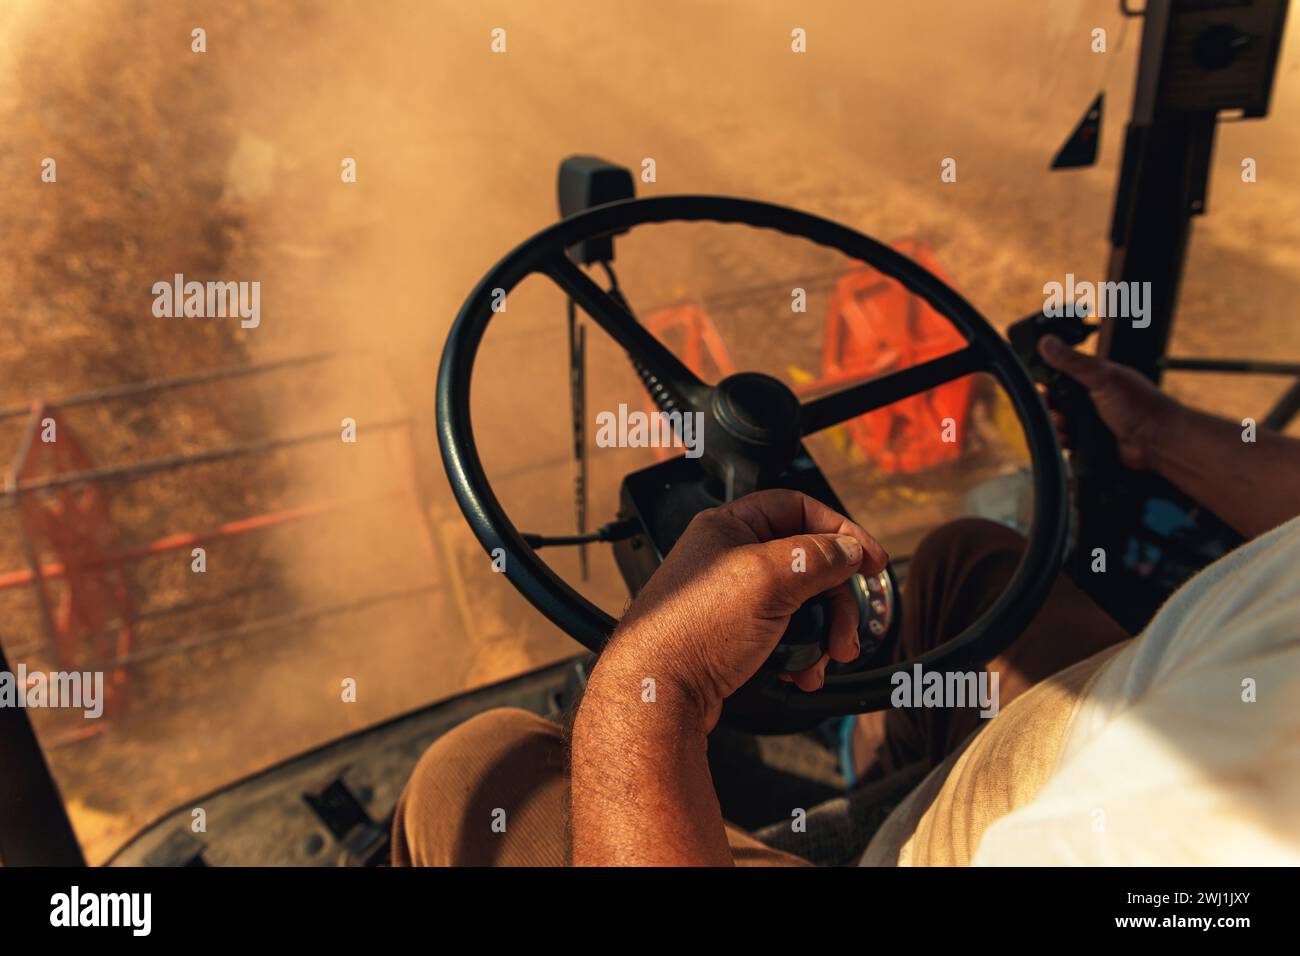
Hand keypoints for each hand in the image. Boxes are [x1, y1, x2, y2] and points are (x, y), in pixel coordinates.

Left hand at [594, 489, 887, 732]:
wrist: (658, 694)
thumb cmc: (694, 631)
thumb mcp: (768, 579)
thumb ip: (817, 557)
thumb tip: (849, 549)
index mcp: (729, 526)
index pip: (798, 508)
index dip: (839, 530)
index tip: (869, 559)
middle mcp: (728, 557)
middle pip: (806, 562)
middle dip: (835, 599)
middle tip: (848, 629)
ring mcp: (730, 599)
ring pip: (799, 603)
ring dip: (822, 632)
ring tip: (829, 657)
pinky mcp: (732, 636)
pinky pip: (783, 635)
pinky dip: (800, 653)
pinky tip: (803, 672)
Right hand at [1038, 335, 1181, 470]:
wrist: (1156, 441)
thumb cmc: (1140, 406)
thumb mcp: (1103, 377)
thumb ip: (1073, 361)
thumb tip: (1047, 342)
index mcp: (1097, 378)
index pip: (1063, 376)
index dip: (1050, 383)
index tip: (1044, 390)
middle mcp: (1094, 398)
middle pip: (1059, 402)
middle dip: (1052, 409)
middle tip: (1057, 412)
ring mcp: (1093, 420)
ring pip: (1061, 422)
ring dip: (1058, 426)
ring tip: (1064, 428)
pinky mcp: (1092, 440)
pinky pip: (1069, 441)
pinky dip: (1065, 441)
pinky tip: (1069, 440)